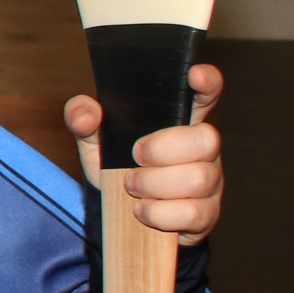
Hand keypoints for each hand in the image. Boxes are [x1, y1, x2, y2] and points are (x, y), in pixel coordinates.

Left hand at [66, 62, 224, 244]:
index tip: (194, 75)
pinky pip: (192, 214)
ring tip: (131, 185)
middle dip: (162, 150)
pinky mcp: (206, 214)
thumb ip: (83, 118)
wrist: (120, 216)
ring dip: (154, 185)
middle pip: (207, 139)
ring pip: (198, 179)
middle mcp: (203, 147)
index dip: (207, 82)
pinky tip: (142, 209)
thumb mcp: (94, 141)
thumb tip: (86, 114)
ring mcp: (210, 180)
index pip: (206, 92)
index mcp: (181, 119)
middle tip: (134, 157)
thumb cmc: (116, 167)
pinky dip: (158, 214)